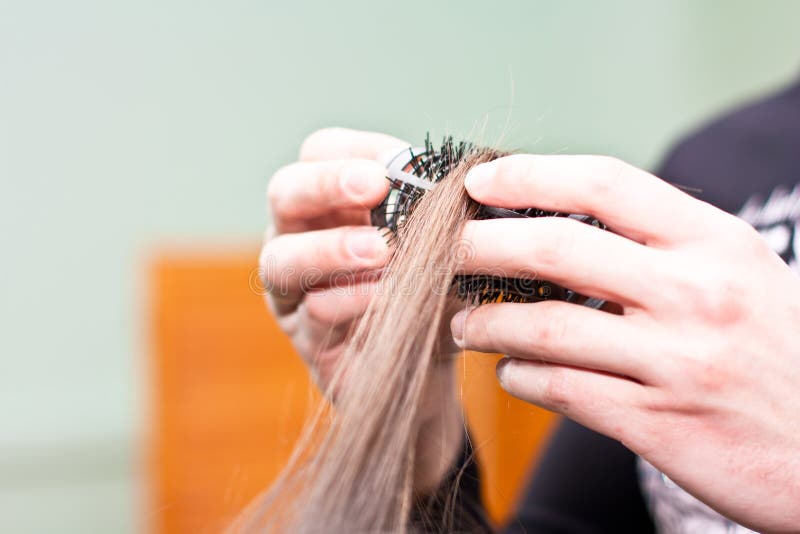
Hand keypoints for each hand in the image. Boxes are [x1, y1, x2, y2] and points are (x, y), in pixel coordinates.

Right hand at [260, 128, 462, 491]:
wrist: (426, 365)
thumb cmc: (428, 289)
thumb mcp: (438, 244)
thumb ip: (436, 212)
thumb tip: (457, 179)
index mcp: (329, 202)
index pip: (320, 153)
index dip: (357, 149)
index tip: (404, 160)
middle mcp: (297, 237)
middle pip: (284, 192)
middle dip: (327, 183)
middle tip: (375, 185)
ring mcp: (293, 290)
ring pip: (283, 259)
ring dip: (334, 248)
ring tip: (383, 250)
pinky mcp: (306, 338)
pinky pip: (315, 313)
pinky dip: (352, 301)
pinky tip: (387, 297)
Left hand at [451, 155, 799, 531]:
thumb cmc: (781, 352)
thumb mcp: (742, 275)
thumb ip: (664, 247)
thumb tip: (567, 226)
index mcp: (714, 244)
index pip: (605, 184)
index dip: (531, 175)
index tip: (480, 181)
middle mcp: (694, 294)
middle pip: (556, 248)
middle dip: (481, 244)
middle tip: (442, 249)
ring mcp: (674, 361)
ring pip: (545, 327)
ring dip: (487, 322)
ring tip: (463, 323)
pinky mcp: (658, 423)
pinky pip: (562, 390)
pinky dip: (521, 377)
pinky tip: (510, 372)